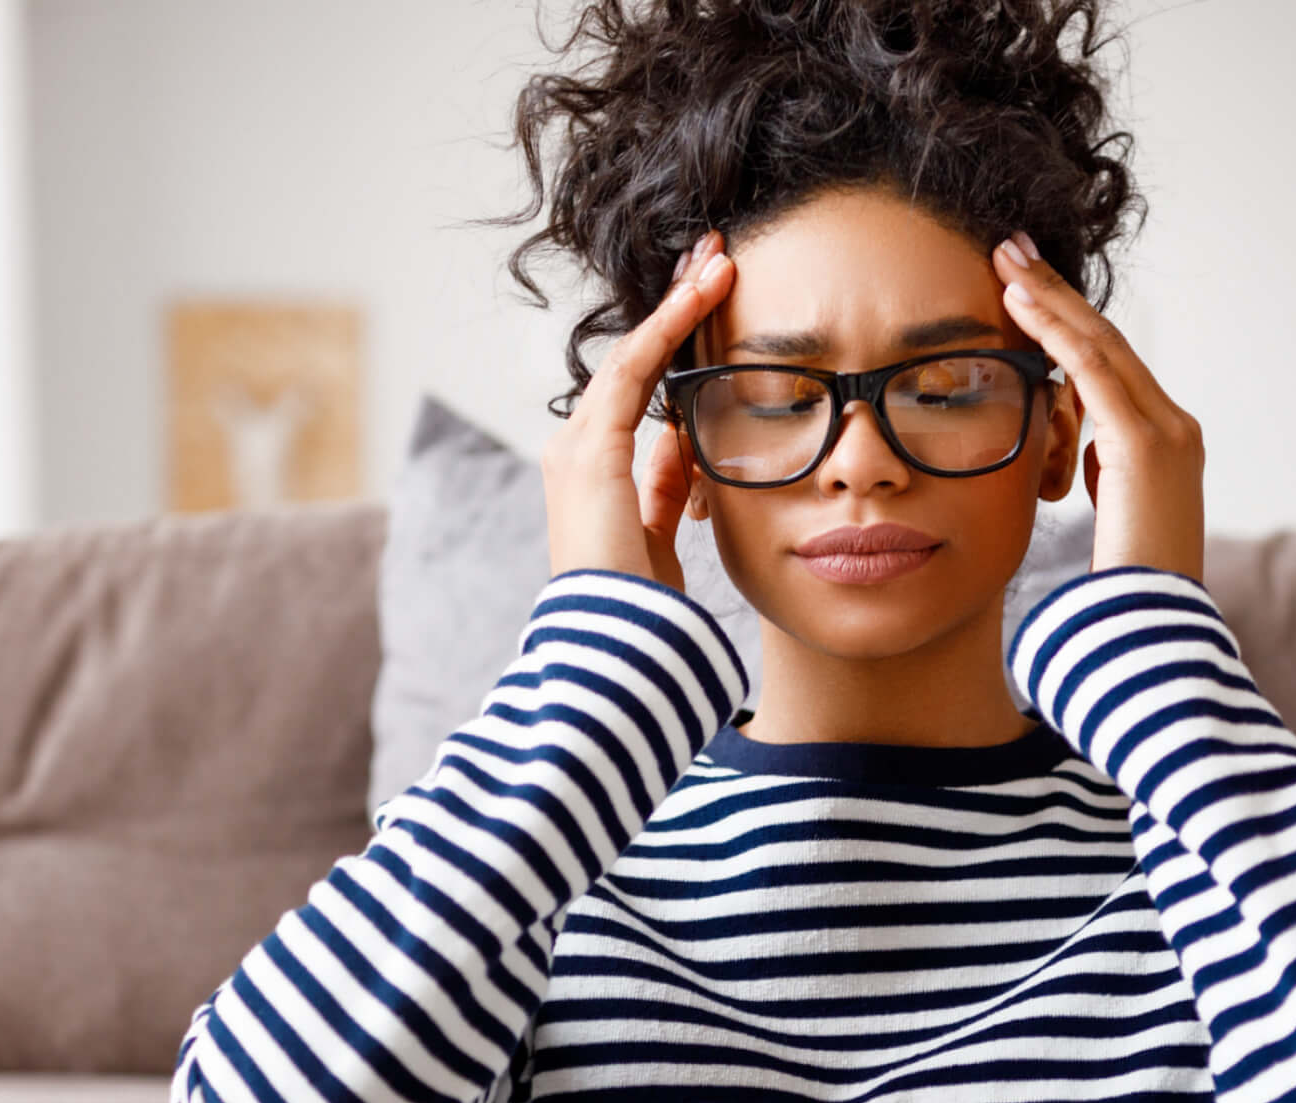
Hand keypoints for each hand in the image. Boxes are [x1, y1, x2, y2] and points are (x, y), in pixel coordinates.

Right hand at [542, 230, 735, 591]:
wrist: (612, 649)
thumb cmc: (637, 609)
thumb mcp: (662, 536)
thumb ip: (666, 489)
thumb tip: (683, 445)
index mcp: (594, 473)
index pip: (640, 392)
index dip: (676, 345)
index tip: (715, 306)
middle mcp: (577, 450)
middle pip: (635, 361)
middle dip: (675, 308)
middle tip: (716, 259)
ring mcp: (578, 447)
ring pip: (635, 353)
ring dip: (678, 304)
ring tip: (718, 261)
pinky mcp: (591, 449)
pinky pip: (634, 369)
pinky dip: (670, 327)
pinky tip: (703, 294)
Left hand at [991, 233, 1202, 580]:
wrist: (1157, 634)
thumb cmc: (1127, 590)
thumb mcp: (1113, 515)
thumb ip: (1100, 473)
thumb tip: (1074, 453)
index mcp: (1166, 440)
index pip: (1110, 365)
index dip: (1067, 321)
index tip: (1025, 287)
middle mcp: (1175, 426)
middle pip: (1107, 340)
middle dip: (1056, 292)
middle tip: (1011, 248)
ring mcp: (1168, 433)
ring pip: (1099, 345)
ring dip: (1049, 297)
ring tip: (1006, 260)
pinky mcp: (1146, 448)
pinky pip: (1093, 374)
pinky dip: (1055, 335)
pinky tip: (1019, 306)